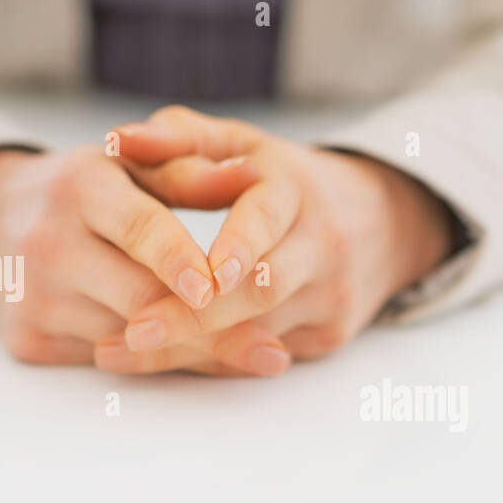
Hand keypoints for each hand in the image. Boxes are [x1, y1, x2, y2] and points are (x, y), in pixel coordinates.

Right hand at [0, 145, 286, 370]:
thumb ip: (189, 174)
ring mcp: (36, 299)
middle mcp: (49, 244)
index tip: (219, 286)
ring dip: (198, 354)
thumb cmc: (83, 193)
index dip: (180, 261)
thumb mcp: (128, 167)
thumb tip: (248, 174)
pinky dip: (161, 364)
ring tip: (261, 360)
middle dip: (213, 330)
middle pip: (141, 302)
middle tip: (275, 352)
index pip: (138, 230)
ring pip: (133, 342)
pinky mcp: (30, 341)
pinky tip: (207, 363)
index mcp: (79, 188)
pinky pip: (112, 361)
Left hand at [95, 107, 455, 372]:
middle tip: (131, 332)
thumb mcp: (244, 146)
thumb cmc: (286, 181)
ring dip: (187, 348)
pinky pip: (262, 356)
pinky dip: (210, 361)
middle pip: (260, 291)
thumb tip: (119, 140)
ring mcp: (330, 297)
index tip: (204, 276)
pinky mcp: (329, 336)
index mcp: (295, 191)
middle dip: (194, 316)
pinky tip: (159, 362)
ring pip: (255, 335)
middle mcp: (322, 246)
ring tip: (116, 351)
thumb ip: (181, 140)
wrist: (385, 224)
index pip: (267, 221)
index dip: (237, 248)